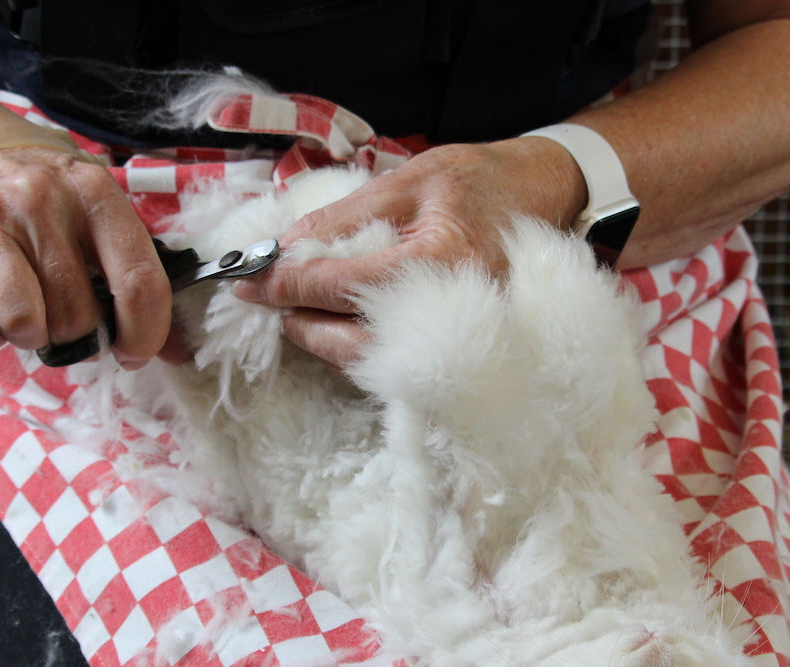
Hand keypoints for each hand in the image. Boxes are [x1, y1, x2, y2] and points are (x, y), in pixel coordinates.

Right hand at [0, 67, 171, 366]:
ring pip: (26, 325)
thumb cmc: (46, 195)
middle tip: (65, 314)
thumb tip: (177, 354)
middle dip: (77, 334)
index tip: (132, 354)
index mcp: (96, 194)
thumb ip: (134, 273)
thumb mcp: (96, 210)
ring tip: (31, 311)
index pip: (139, 283)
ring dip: (32, 336)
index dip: (143, 335)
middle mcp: (43, 201)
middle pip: (78, 315)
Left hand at [235, 137, 586, 368]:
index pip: (342, 284)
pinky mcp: (456, 350)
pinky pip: (392, 363)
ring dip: (322, 341)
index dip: (286, 284)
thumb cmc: (478, 182)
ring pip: (370, 361)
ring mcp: (457, 339)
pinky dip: (354, 349)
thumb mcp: (406, 180)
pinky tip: (336, 323)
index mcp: (439, 260)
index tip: (247, 281)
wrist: (541, 197)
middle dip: (300, 323)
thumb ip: (342, 219)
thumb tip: (284, 250)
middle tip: (267, 300)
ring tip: (296, 310)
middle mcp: (451, 311)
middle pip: (351, 341)